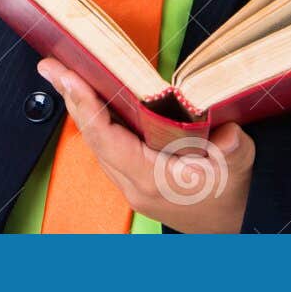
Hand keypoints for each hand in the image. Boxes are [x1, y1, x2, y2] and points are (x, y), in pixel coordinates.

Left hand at [37, 58, 254, 232]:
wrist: (233, 226)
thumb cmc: (233, 195)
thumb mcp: (239, 167)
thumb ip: (233, 149)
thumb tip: (229, 132)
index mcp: (153, 179)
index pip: (107, 139)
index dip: (86, 106)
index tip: (69, 77)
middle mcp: (134, 184)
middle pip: (93, 138)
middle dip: (71, 98)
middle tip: (51, 66)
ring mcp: (131, 184)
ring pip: (96, 142)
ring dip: (79, 108)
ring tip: (62, 74)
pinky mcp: (133, 179)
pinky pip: (106, 146)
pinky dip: (95, 120)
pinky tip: (88, 98)